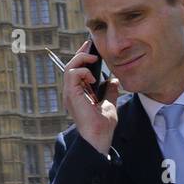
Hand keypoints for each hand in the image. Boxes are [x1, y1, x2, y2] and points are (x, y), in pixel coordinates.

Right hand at [65, 39, 122, 155]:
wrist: (100, 137)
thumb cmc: (103, 125)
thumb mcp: (109, 103)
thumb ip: (110, 91)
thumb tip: (113, 80)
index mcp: (78, 94)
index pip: (76, 70)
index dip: (83, 58)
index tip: (93, 49)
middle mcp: (71, 93)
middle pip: (71, 65)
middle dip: (81, 53)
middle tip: (91, 46)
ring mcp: (70, 94)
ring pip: (69, 67)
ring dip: (81, 60)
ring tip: (94, 58)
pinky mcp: (71, 95)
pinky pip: (72, 74)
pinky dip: (82, 71)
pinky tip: (92, 77)